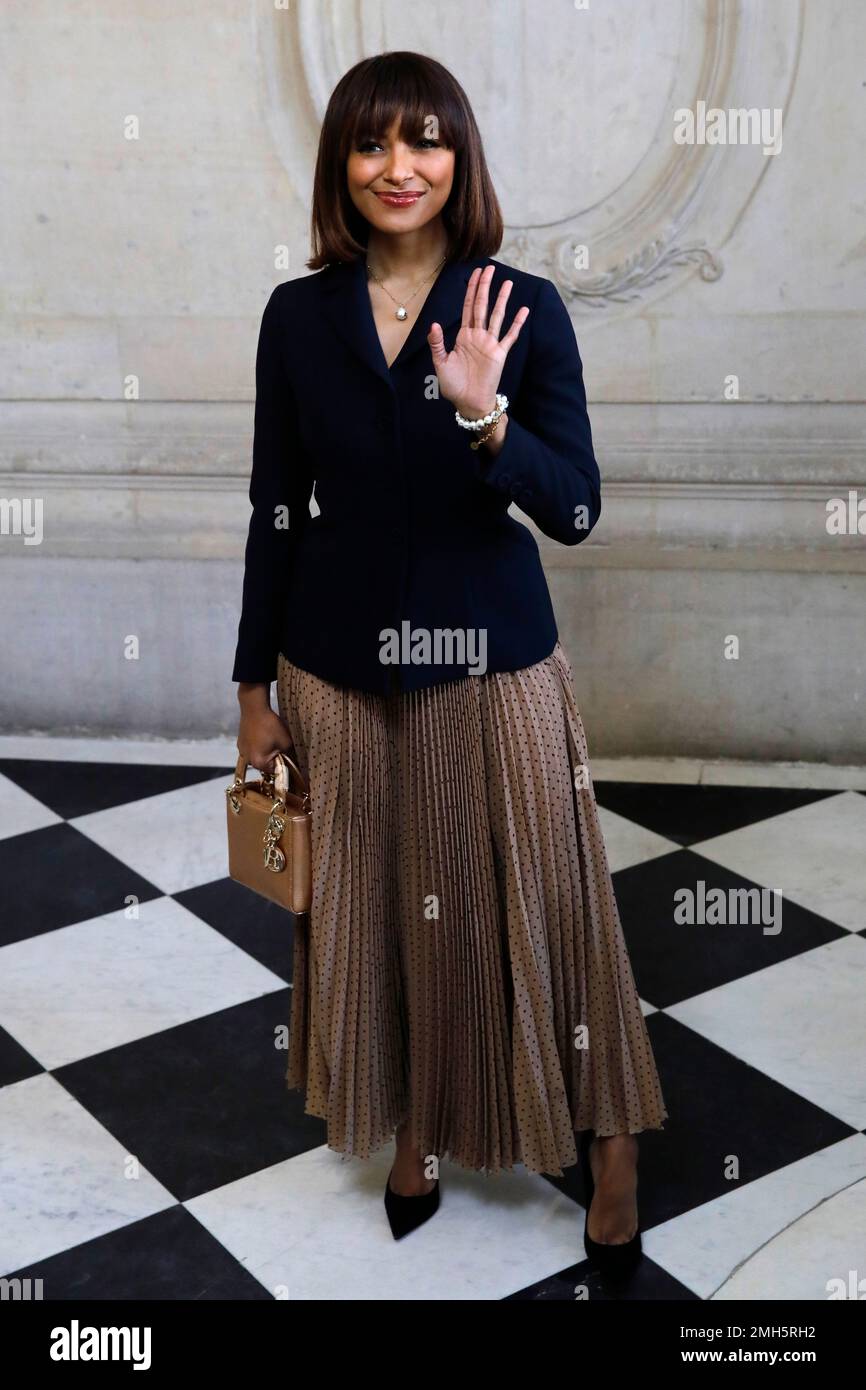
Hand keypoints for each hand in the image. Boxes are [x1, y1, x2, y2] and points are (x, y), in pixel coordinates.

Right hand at [237, 703, 294, 775]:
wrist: (254, 708)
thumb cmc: (270, 725)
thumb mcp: (286, 742)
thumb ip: (290, 757)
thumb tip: (294, 764)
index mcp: (259, 763)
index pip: (275, 772)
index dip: (284, 765)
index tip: (288, 757)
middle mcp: (248, 760)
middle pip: (266, 766)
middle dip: (274, 759)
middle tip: (280, 746)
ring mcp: (242, 752)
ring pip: (259, 757)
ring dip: (266, 753)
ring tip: (270, 739)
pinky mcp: (240, 744)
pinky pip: (252, 750)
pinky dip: (258, 747)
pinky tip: (263, 736)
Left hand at [427, 263, 528, 418]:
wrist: (468, 403)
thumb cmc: (454, 385)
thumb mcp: (440, 363)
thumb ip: (437, 343)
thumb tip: (434, 324)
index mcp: (464, 336)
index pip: (468, 307)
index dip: (471, 290)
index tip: (475, 273)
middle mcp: (478, 336)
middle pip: (483, 306)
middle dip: (485, 287)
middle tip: (490, 268)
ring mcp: (490, 344)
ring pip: (497, 316)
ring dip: (502, 299)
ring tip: (508, 283)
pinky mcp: (500, 354)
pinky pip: (510, 336)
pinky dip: (517, 323)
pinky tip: (524, 310)